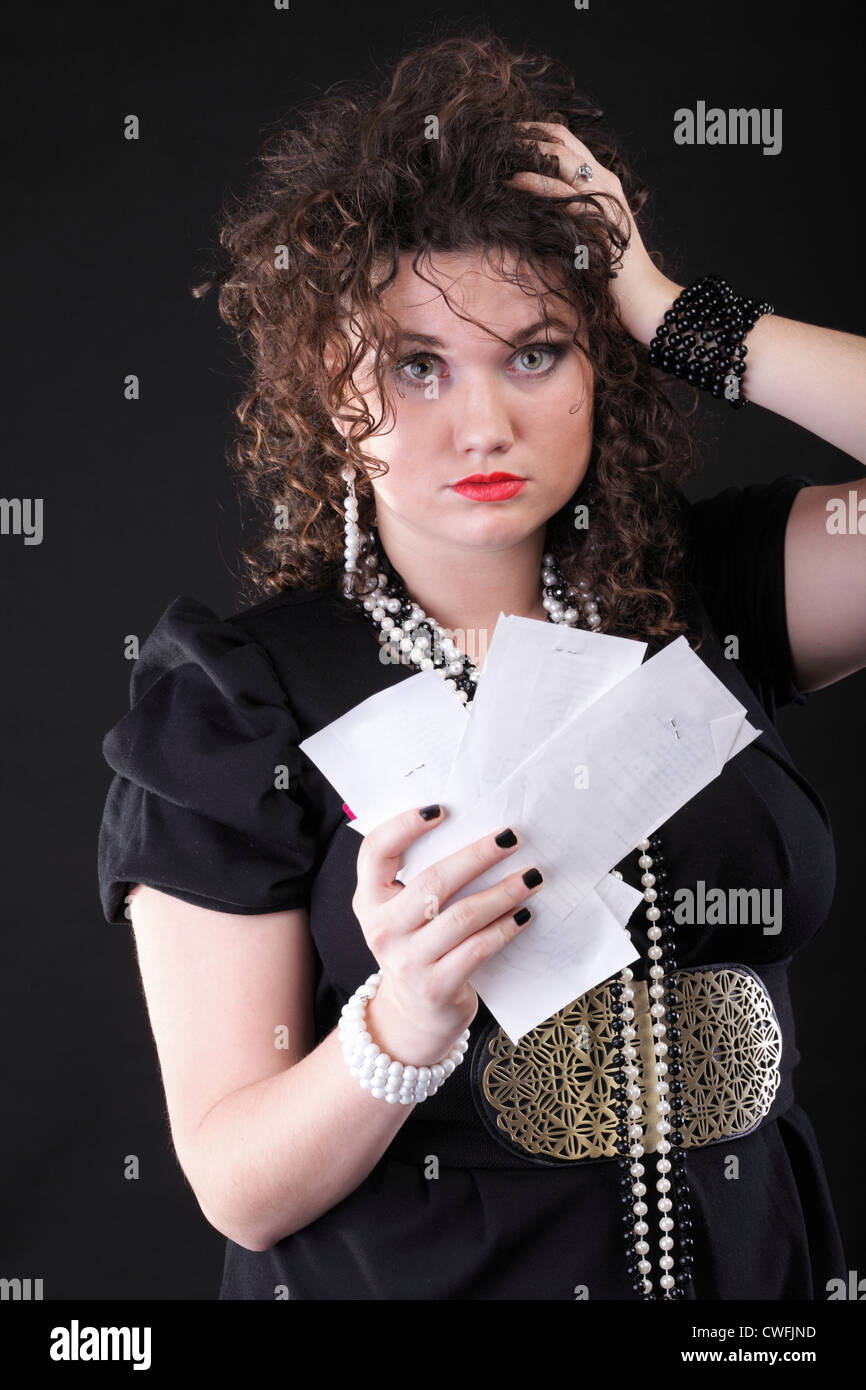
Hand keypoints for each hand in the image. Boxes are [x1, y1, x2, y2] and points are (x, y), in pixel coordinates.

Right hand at [351, 804, 543, 1063]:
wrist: (413, 1014)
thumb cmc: (416, 946)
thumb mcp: (401, 913)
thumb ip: (418, 876)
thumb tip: (472, 830)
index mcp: (368, 901)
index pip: (375, 851)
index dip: (404, 826)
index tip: (442, 809)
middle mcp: (382, 929)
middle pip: (432, 881)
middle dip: (477, 855)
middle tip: (511, 837)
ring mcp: (407, 961)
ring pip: (462, 915)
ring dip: (502, 892)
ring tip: (531, 877)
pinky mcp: (436, 986)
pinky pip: (478, 948)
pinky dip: (505, 928)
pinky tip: (523, 914)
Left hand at [506, 120, 681, 344]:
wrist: (642, 295)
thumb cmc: (615, 271)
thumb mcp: (592, 232)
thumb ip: (572, 213)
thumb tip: (537, 209)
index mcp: (604, 180)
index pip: (568, 141)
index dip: (538, 132)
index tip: (510, 137)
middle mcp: (604, 180)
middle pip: (562, 138)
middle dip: (526, 133)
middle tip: (496, 138)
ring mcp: (600, 195)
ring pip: (560, 156)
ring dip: (526, 151)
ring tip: (497, 154)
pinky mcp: (594, 215)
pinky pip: (558, 191)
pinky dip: (532, 182)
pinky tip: (512, 182)